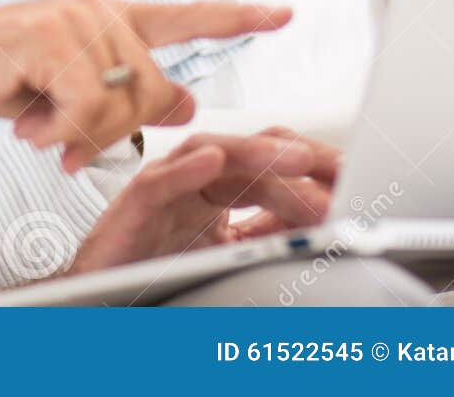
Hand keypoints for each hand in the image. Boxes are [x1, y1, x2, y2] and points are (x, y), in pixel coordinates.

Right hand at [0, 0, 291, 172]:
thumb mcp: (64, 92)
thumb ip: (121, 92)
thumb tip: (186, 99)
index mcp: (106, 18)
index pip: (184, 16)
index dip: (235, 18)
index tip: (281, 13)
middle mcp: (99, 11)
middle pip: (155, 88)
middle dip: (117, 131)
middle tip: (66, 144)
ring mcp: (76, 19)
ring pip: (124, 101)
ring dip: (81, 135)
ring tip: (40, 132)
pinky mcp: (51, 37)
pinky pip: (86, 106)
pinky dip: (59, 131)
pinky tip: (28, 126)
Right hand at [67, 128, 342, 275]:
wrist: (97, 301)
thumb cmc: (155, 276)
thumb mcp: (228, 258)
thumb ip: (267, 237)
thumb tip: (325, 226)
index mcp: (220, 194)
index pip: (271, 166)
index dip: (312, 167)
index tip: (355, 176)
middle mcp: (194, 183)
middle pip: (249, 155)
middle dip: (296, 159)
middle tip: (339, 172)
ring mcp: (165, 190)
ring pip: (210, 156)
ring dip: (254, 154)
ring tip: (292, 158)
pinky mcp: (133, 206)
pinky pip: (158, 181)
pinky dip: (185, 169)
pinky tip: (213, 161)